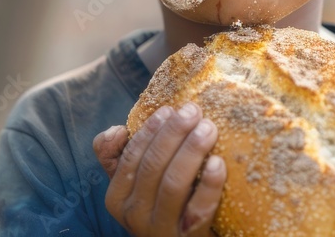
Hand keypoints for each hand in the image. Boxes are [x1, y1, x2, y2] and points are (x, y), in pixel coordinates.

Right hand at [92, 103, 225, 235]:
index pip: (131, 157)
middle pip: (153, 167)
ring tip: (208, 128)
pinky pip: (199, 210)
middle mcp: (135, 215)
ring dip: (191, 151)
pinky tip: (218, 163)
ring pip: (173, 185)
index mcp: (118, 198)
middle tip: (193, 111)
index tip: (169, 108)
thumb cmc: (162, 206)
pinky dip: (209, 185)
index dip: (150, 130)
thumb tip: (116, 130)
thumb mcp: (136, 184)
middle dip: (173, 134)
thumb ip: (119, 157)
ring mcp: (161, 229)